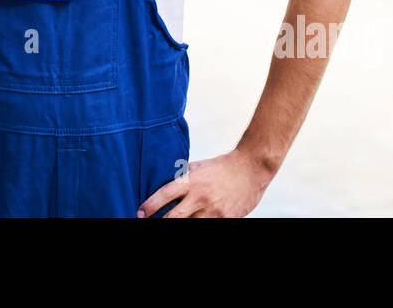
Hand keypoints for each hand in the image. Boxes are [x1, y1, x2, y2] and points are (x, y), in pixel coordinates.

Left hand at [136, 150, 272, 217]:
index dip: (150, 206)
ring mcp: (214, 211)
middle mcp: (201, 197)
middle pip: (173, 217)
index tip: (140, 213)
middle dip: (159, 223)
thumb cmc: (223, 166)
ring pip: (190, 225)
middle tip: (150, 223)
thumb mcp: (199, 167)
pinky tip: (196, 220)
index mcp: (192, 181)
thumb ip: (183, 177)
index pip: (164, 195)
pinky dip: (200, 224)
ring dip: (180, 224)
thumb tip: (165, 185)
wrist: (252, 168)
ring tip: (173, 221)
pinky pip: (208, 227)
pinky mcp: (226, 220)